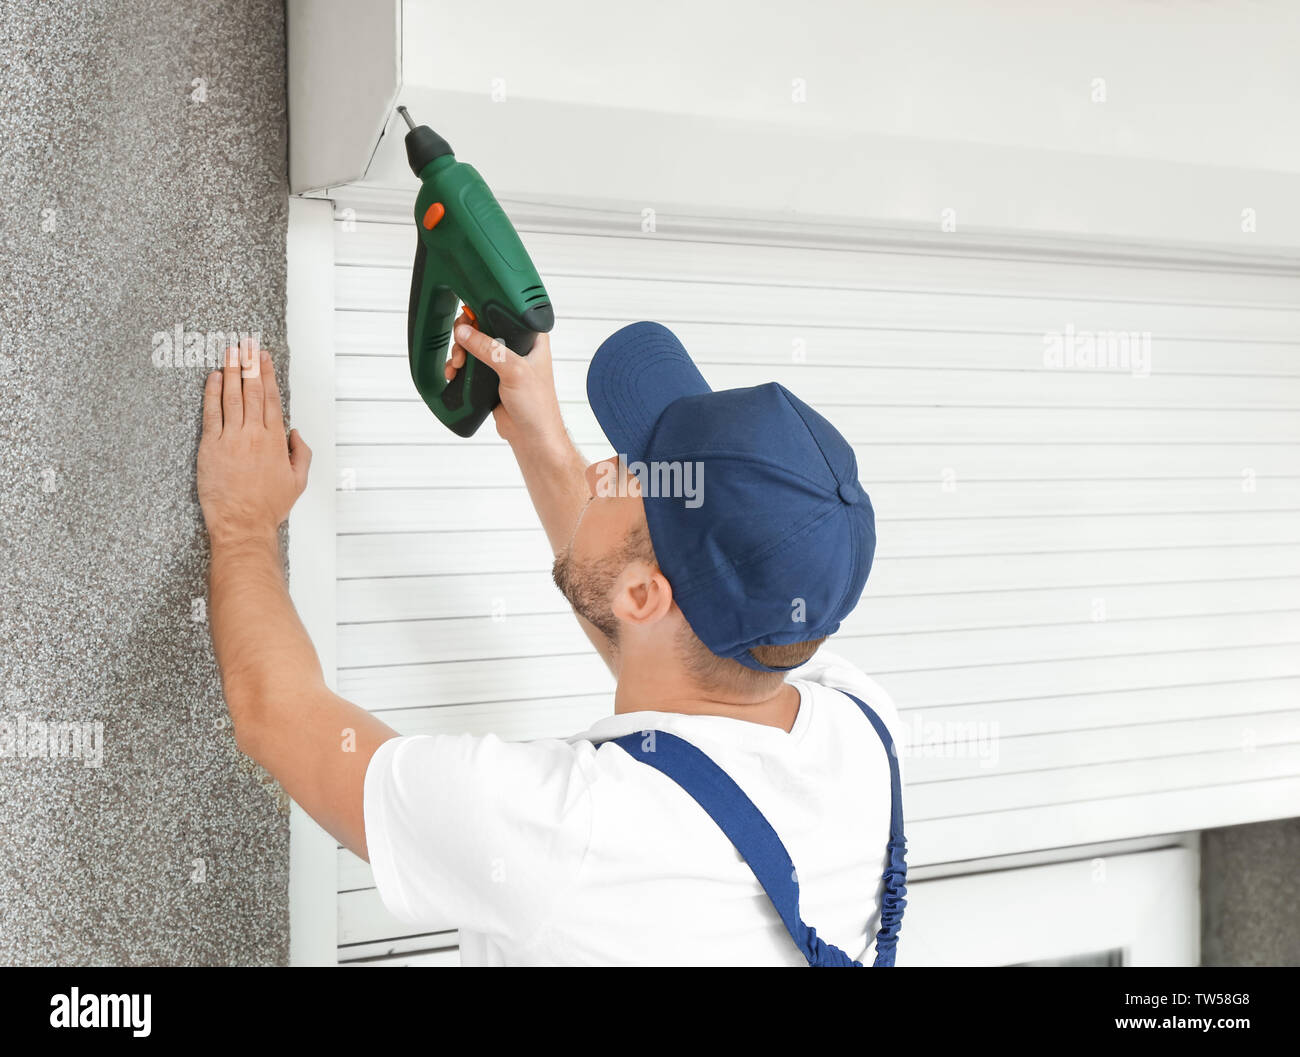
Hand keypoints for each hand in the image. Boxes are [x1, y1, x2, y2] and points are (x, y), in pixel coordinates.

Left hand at [198, 340, 311, 545]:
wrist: (243, 524)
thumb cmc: (268, 507)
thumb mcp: (298, 482)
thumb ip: (301, 454)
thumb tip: (296, 434)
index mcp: (276, 440)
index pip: (271, 398)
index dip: (268, 375)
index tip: (264, 358)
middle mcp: (254, 434)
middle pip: (252, 391)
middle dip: (250, 364)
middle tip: (247, 344)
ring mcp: (232, 438)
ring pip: (231, 396)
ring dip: (230, 371)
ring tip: (230, 352)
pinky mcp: (211, 447)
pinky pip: (211, 413)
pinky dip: (211, 393)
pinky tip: (212, 377)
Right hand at [445, 311, 565, 447]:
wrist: (531, 436)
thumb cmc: (537, 405)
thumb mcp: (514, 371)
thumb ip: (489, 349)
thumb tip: (466, 332)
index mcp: (531, 338)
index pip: (504, 313)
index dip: (484, 311)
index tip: (468, 318)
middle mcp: (518, 347)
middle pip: (484, 328)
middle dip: (466, 337)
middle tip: (461, 349)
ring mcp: (503, 362)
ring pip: (474, 347)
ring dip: (460, 353)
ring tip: (458, 365)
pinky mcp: (492, 378)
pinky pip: (471, 365)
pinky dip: (459, 367)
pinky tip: (454, 373)